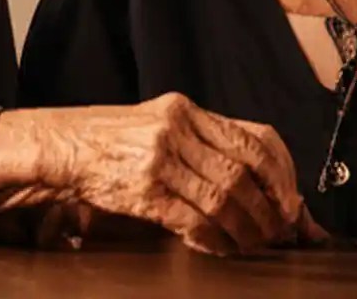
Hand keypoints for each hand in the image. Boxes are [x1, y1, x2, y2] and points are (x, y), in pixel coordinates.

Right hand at [0, 93, 326, 255]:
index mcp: (189, 110)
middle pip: (244, 171)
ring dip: (245, 227)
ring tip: (252, 243)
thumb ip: (206, 145)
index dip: (282, 173)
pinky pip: (192, 219)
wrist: (65, 146)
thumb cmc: (117, 140)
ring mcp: (160, 158)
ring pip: (223, 197)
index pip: (256, 137)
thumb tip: (258, 180)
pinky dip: (213, 237)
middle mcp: (178, 129)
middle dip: (268, 207)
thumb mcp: (164, 125)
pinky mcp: (143, 190)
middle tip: (277, 230)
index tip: (292, 199)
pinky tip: (220, 246)